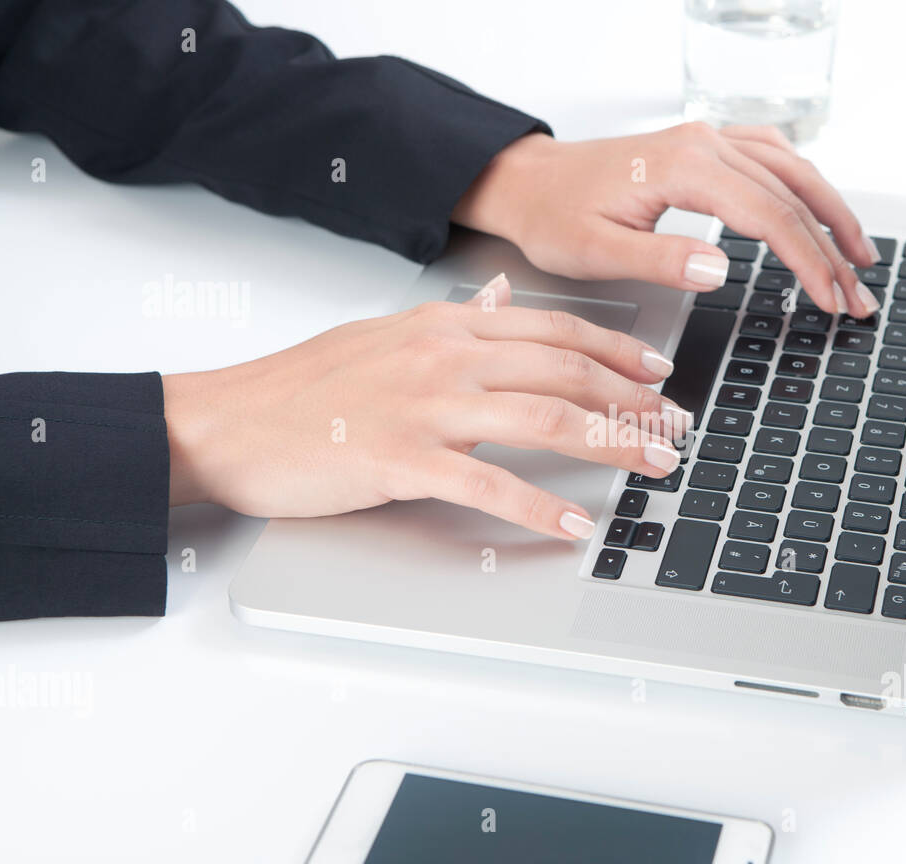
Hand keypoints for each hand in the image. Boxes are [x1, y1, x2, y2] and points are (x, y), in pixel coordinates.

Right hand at [163, 275, 688, 539]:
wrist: (229, 421)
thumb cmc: (305, 386)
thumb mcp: (387, 333)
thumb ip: (454, 318)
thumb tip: (502, 297)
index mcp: (445, 325)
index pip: (554, 330)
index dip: (617, 351)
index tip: (658, 371)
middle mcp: (445, 356)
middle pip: (565, 373)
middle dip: (633, 400)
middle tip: (676, 426)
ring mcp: (425, 406)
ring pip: (545, 419)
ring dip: (611, 444)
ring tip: (653, 464)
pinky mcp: (401, 459)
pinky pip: (487, 484)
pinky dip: (537, 506)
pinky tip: (572, 524)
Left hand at [452, 123, 881, 316]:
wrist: (529, 184)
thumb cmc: (556, 216)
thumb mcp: (597, 252)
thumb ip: (661, 260)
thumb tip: (721, 268)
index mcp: (683, 167)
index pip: (769, 214)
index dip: (809, 261)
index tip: (831, 299)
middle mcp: (703, 142)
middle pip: (791, 191)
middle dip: (833, 246)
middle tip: (859, 295)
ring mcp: (705, 139)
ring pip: (791, 169)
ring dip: (830, 211)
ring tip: (859, 256)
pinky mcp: (702, 148)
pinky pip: (771, 155)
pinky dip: (804, 183)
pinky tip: (819, 206)